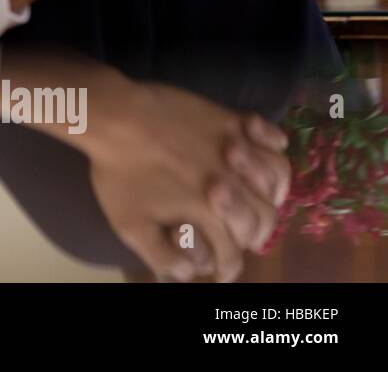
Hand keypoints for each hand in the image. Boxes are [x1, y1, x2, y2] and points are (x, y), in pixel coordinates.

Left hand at [1, 51, 289, 281]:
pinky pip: (270, 134)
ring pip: (276, 178)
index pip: (233, 253)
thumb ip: (161, 254)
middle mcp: (232, 183)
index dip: (227, 267)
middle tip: (242, 238)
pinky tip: (269, 151)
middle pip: (264, 219)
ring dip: (272, 195)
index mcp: (209, 213)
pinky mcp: (230, 120)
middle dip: (254, 236)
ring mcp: (235, 149)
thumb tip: (188, 274)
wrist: (113, 116)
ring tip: (260, 201)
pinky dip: (275, 145)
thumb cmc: (118, 171)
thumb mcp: (129, 224)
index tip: (221, 270)